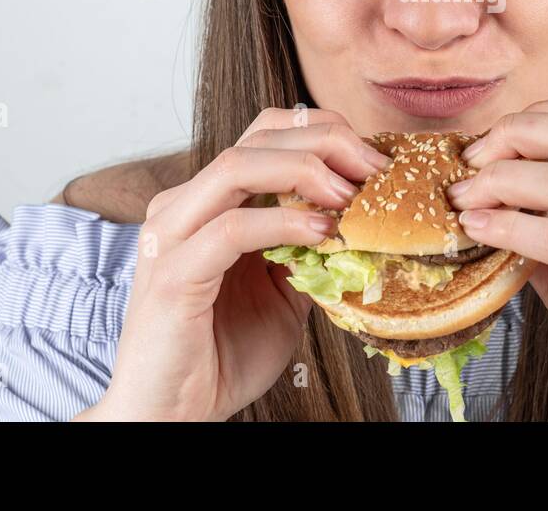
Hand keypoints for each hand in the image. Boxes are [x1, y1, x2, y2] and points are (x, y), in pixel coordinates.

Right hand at [81, 107, 391, 420]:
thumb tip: (363, 223)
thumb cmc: (222, 355)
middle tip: (375, 170)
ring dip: (306, 171)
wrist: (173, 414)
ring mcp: (171, 235)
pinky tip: (323, 232)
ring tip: (351, 196)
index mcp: (207, 201)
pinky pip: (232, 228)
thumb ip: (310, 250)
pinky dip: (283, 222)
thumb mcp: (284, 292)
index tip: (374, 161)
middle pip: (257, 137)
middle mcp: (183, 205)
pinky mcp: (173, 273)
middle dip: (327, 141)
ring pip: (239, 166)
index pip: (266, 134)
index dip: (324, 134)